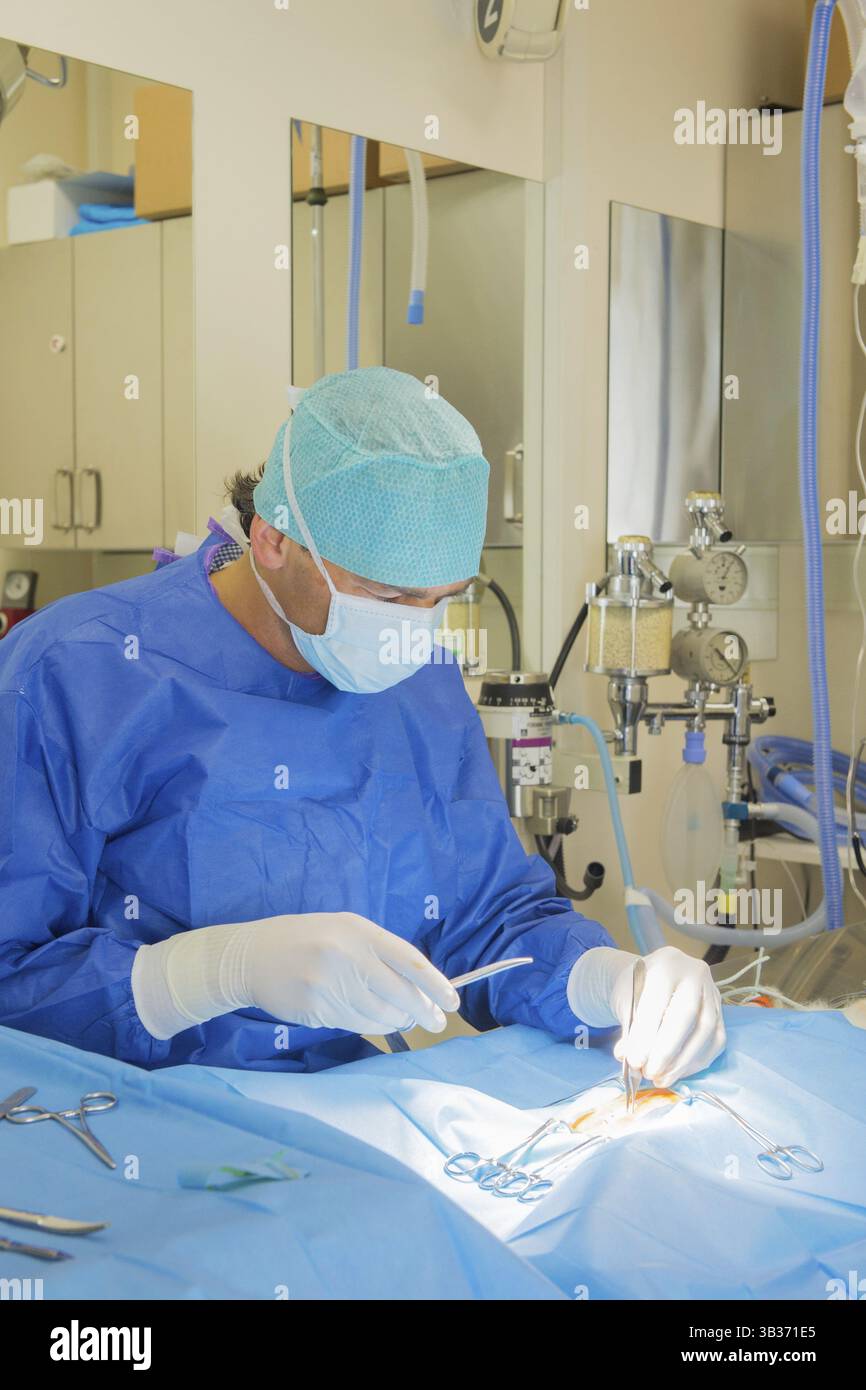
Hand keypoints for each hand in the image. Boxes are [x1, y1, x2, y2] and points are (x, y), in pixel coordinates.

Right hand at [241, 912, 459, 1034]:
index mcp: (358, 931)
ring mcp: (329, 985)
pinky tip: (375, 1022)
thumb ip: (377, 952)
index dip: (435, 984)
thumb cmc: (307, 938)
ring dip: (396, 1021)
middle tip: (435, 1022)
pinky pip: (355, 1024)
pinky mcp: (315, 1010)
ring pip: (379, 1015)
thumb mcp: (344, 929)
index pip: (409, 960)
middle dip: (422, 1011)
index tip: (452, 1001)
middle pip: (399, 994)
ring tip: (401, 1020)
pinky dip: (371, 1026)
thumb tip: (418, 987)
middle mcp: (346, 956)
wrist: (253, 955)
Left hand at [567, 945, 724, 1086]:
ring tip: (661, 1078)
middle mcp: (695, 973)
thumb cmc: (636, 988)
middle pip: (686, 1015)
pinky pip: (716, 1040)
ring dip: (683, 1061)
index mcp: (666, 963)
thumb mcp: (625, 1000)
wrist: (653, 977)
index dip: (646, 1034)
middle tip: (649, 1072)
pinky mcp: (721, 1011)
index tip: (634, 1061)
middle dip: (666, 1050)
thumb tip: (628, 1058)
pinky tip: (677, 1072)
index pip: (657, 1001)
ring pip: (706, 1030)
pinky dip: (696, 1061)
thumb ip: (629, 1028)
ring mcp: (712, 992)